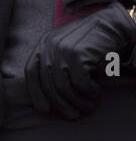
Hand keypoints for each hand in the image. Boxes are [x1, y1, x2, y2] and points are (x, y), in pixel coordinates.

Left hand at [25, 3, 135, 119]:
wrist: (110, 25)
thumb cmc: (89, 43)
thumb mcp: (65, 50)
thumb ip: (54, 65)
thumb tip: (49, 98)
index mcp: (43, 44)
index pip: (31, 71)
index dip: (35, 93)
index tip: (44, 110)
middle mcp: (49, 45)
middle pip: (48, 84)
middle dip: (61, 104)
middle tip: (74, 115)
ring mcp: (62, 49)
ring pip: (63, 87)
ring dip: (78, 101)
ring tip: (88, 105)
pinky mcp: (78, 54)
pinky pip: (80, 83)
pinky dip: (89, 92)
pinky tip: (96, 91)